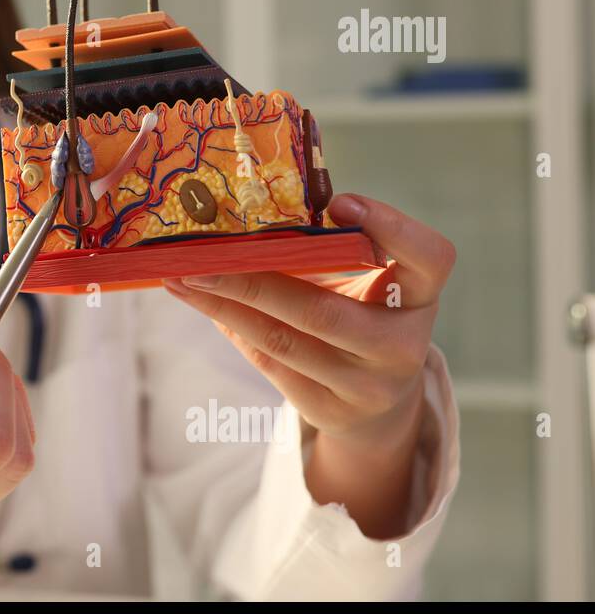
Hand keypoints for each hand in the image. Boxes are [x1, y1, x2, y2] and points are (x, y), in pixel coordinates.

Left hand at [161, 193, 455, 448]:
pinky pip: (270, 364)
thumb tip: (248, 215)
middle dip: (253, 280)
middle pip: (323, 311)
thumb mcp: (367, 284)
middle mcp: (402, 346)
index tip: (340, 202)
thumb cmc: (362, 317)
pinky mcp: (331, 410)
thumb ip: (332, 251)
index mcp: (420, 297)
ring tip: (182, 278)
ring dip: (224, 306)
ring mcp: (367, 386)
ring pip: (283, 342)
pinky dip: (231, 327)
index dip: (391, 228)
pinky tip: (200, 303)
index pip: (430, 259)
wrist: (378, 406)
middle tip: (201, 255)